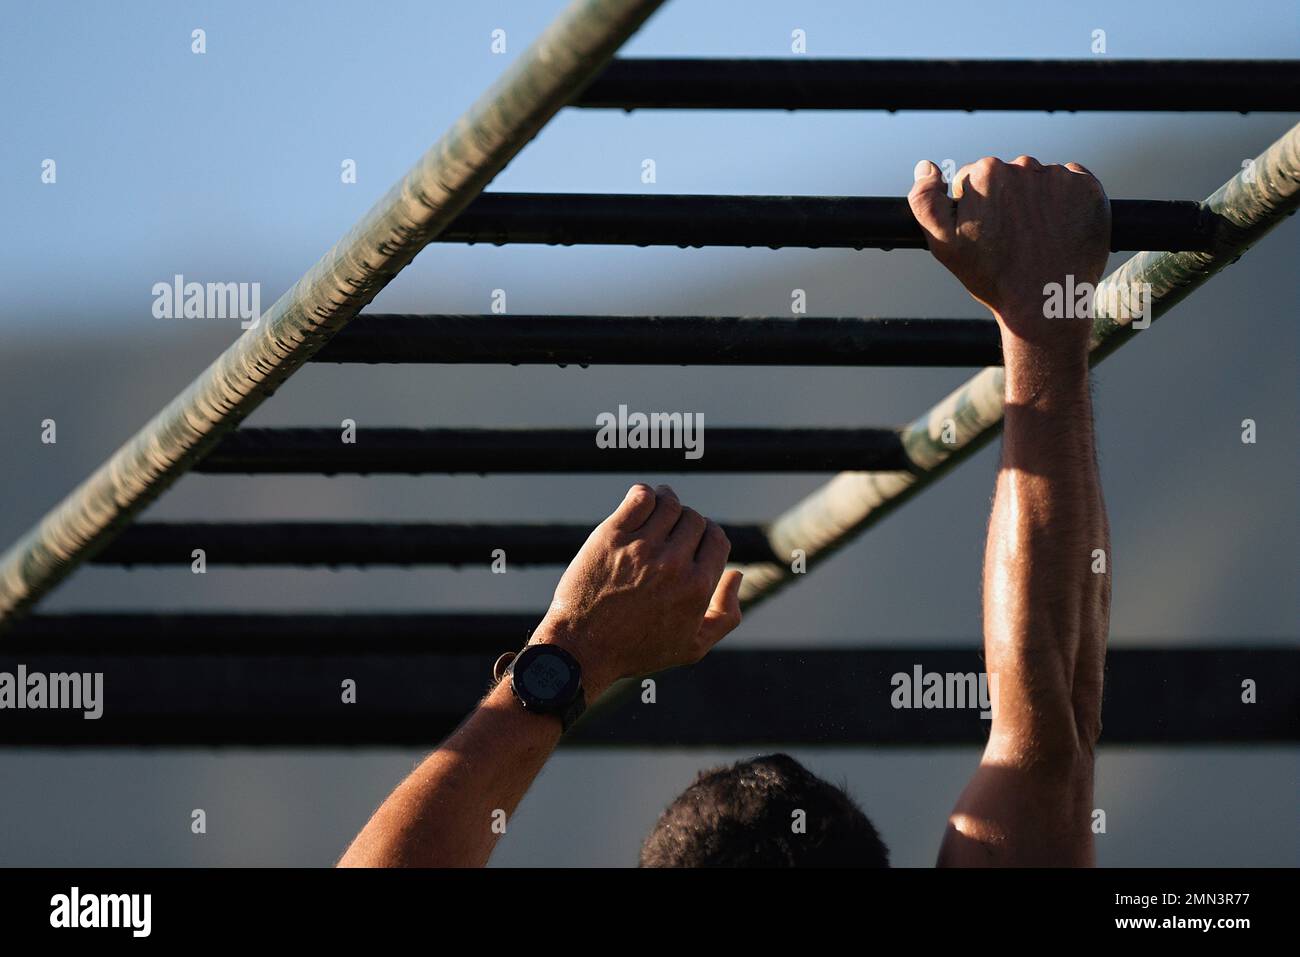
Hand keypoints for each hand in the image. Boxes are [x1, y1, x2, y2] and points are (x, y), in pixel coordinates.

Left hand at [531, 483, 742, 696]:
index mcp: (698, 587)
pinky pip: (640, 497)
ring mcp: (641, 548)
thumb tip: (736, 573)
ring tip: (659, 506)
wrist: (582, 648)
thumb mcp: (692, 647)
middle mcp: (673, 564)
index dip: (708, 536)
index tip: (693, 540)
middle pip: (694, 519)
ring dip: (668, 500)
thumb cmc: (636, 650)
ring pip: (669, 503)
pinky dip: (645, 494)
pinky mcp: (612, 536)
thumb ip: (726, 615)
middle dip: (686, 521)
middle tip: (671, 529)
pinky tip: (640, 503)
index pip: (717, 538)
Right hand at [908, 155, 1109, 357]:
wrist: (1046, 302)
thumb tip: (926, 166)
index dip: (975, 208)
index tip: (984, 234)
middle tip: (1010, 239)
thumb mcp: (943, 243)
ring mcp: (1059, 176)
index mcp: (986, 172)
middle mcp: (1024, 166)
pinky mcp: (1088, 188)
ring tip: (1035, 238)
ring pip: (1039, 181)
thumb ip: (924, 201)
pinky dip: (1065, 202)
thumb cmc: (992, 276)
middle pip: (1007, 176)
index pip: (973, 179)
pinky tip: (1058, 230)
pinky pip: (1072, 184)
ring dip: (1036, 201)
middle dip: (1005, 201)